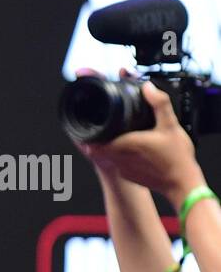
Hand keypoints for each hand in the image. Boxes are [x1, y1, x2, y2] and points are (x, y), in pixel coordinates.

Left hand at [71, 70, 205, 207]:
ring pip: (108, 155)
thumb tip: (148, 87)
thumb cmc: (176, 157)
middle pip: (98, 147)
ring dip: (111, 146)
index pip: (92, 141)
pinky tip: (135, 150)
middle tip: (106, 127)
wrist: (182, 184)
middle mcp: (118, 159)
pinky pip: (119, 164)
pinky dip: (122, 156)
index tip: (90, 126)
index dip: (89, 134)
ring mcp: (123, 169)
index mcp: (124, 144)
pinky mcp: (129, 176)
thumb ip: (159, 104)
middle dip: (100, 137)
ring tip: (122, 135)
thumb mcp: (170, 125)